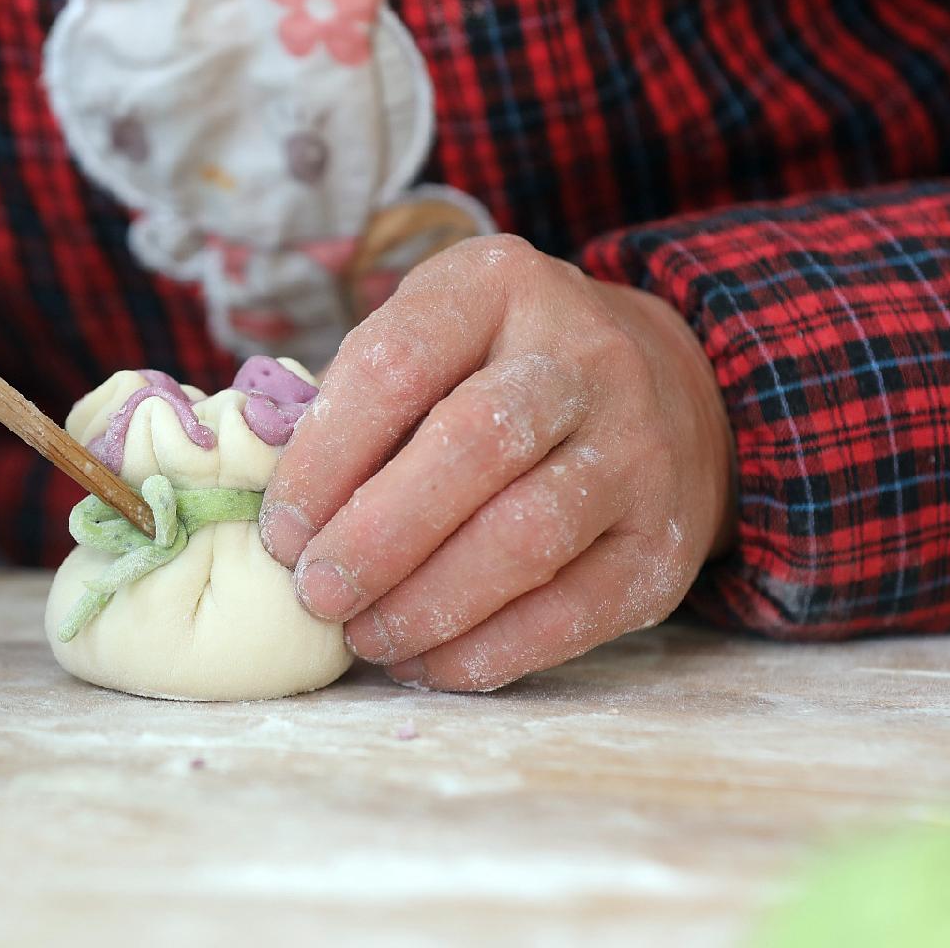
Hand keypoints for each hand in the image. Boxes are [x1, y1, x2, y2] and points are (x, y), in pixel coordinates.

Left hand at [259, 236, 735, 690]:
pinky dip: (487, 651)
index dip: (325, 458)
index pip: (397, 364)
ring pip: (527, 535)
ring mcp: (636, 448)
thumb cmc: (498, 371)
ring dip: (428, 603)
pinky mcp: (662, 540)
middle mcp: (583, 356)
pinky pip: (572, 611)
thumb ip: (359, 404)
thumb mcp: (435, 341)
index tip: (278, 532)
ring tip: (364, 637)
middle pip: (472, 446)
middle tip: (316, 595)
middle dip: (376, 536)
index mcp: (498, 286)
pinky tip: (427, 662)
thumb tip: (280, 523)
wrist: (671, 389)